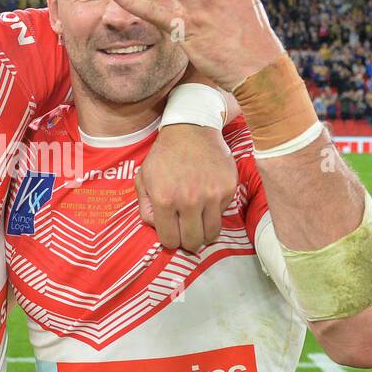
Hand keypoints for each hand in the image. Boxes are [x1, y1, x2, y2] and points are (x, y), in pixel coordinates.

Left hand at [139, 124, 236, 251]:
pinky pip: (222, 214)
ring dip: (204, 233)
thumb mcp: (143, 179)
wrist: (191, 130)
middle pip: (193, 242)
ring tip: (198, 224)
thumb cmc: (164, 156)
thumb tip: (157, 229)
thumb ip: (145, 208)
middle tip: (186, 233)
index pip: (170, 240)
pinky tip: (207, 200)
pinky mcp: (228, 189)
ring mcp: (212, 195)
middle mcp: (189, 200)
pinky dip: (214, 213)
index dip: (170, 241)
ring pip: (211, 234)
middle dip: (187, 242)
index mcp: (164, 199)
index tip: (172, 234)